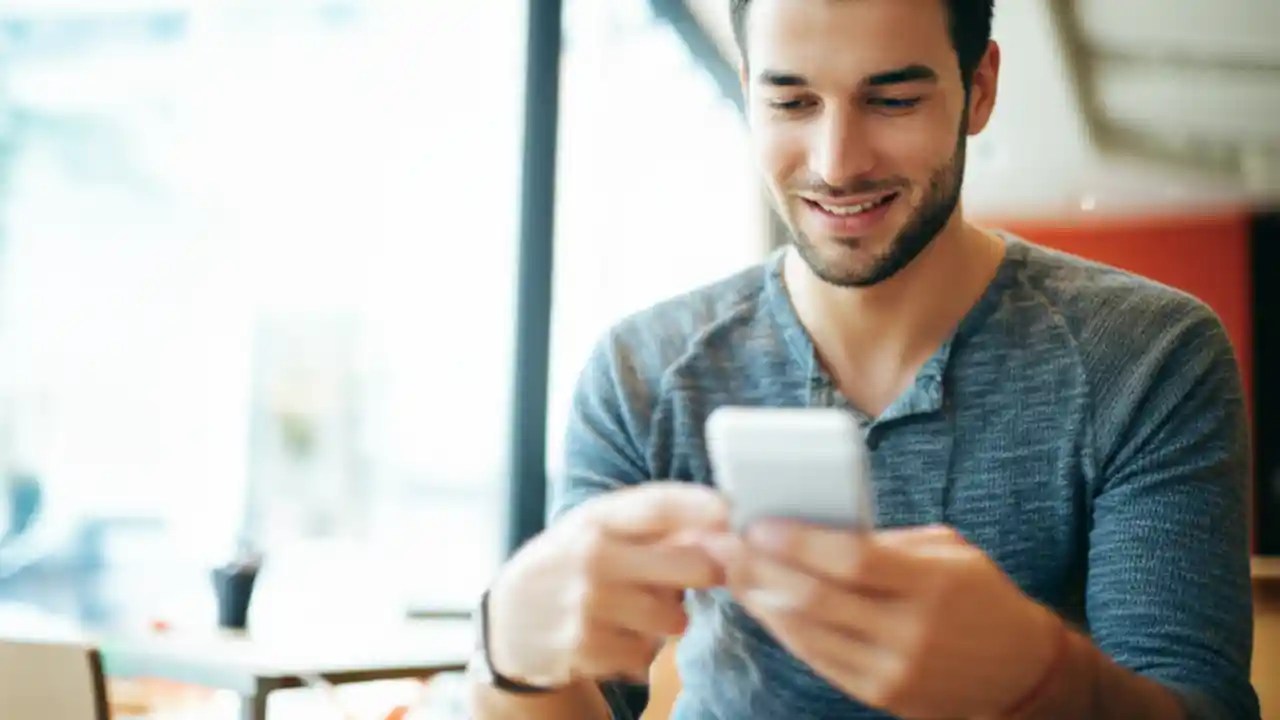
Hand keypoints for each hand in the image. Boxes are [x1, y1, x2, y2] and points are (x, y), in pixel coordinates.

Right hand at [487, 483, 727, 686]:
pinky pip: (649, 654)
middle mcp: (592, 556)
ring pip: (676, 617)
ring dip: (668, 618)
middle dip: (707, 572)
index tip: (731, 510)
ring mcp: (588, 605)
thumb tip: (721, 522)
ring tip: (637, 608)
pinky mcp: (587, 649)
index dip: (699, 506)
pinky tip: (615, 635)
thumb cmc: (570, 564)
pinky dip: (641, 650)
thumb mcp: (596, 529)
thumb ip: (652, 524)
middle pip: (690, 565)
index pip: (655, 506)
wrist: (510, 622)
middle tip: (705, 573)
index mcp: (595, 518)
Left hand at [705, 523, 1062, 718]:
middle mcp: (910, 633)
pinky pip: (817, 659)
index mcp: (930, 585)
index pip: (851, 561)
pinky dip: (784, 630)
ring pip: (807, 633)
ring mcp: (892, 670)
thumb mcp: (949, 553)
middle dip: (761, 568)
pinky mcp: (880, 695)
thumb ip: (889, 542)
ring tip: (731, 570)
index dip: (798, 542)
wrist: (1021, 673)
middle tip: (724, 543)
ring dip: (760, 600)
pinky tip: (763, 605)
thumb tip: (820, 525)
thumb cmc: (981, 596)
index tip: (759, 523)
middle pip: (816, 599)